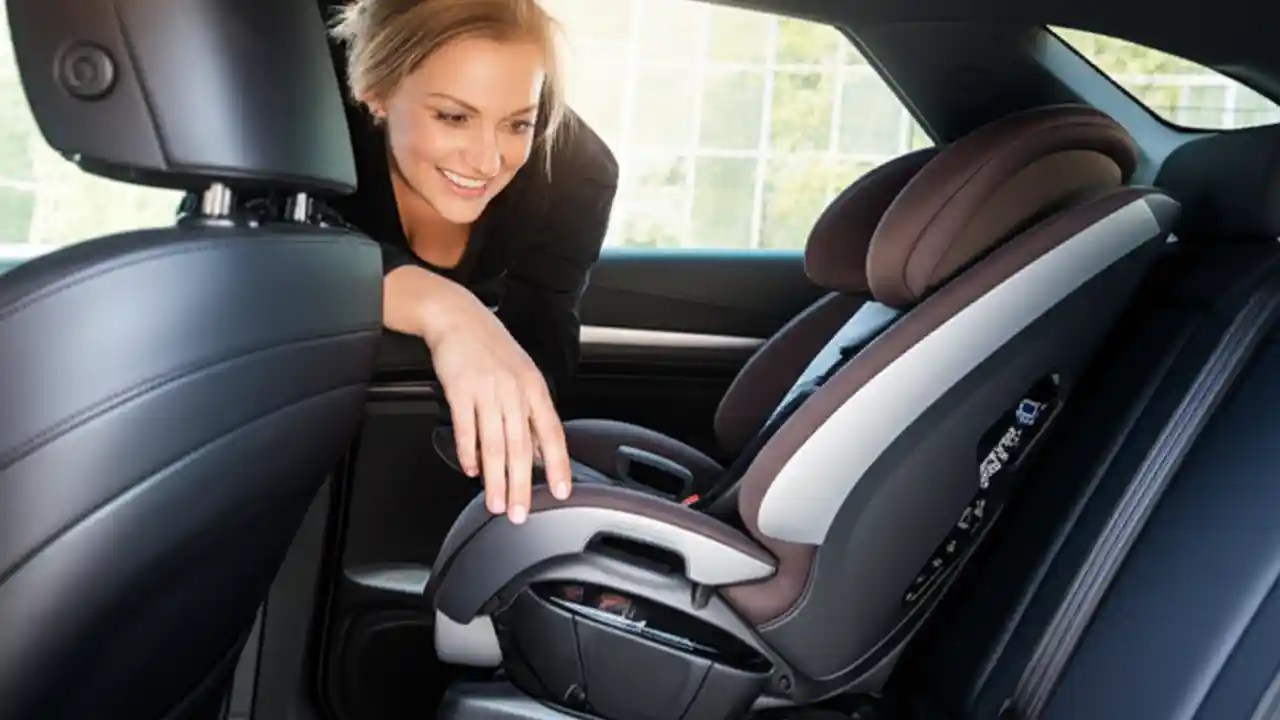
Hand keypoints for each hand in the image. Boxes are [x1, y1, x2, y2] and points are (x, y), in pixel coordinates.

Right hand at [417, 279, 571, 523]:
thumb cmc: (490, 348)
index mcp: (534, 389)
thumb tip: (540, 452)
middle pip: (521, 446)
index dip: (558, 465)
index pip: (552, 433)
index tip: (562, 491)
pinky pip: (466, 427)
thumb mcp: (522, 376)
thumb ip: (530, 414)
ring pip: (495, 443)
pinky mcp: (460, 389)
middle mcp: (514, 391)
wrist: (458, 317)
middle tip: (520, 512)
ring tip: (496, 502)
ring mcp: (487, 390)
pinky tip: (471, 470)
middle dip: (522, 484)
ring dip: (495, 478)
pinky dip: (469, 452)